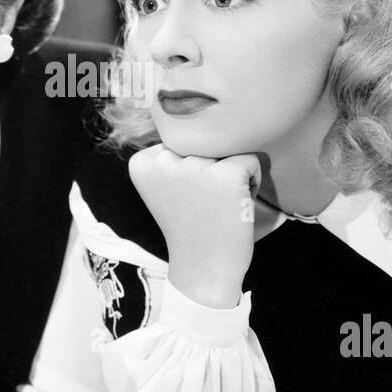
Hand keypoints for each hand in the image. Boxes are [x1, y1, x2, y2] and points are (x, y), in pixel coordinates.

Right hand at [128, 144, 260, 308]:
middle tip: (202, 205)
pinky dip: (250, 183)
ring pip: (226, 149)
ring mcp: (194, 166)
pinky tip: (234, 206)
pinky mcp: (226, 174)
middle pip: (202, 141)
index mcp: (141, 162)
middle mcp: (163, 160)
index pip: (177, 140)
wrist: (203, 270)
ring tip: (217, 205)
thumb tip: (206, 122)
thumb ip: (171, 156)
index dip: (188, 167)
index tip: (181, 197)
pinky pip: (250, 160)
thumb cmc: (189, 227)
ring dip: (229, 174)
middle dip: (209, 168)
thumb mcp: (164, 187)